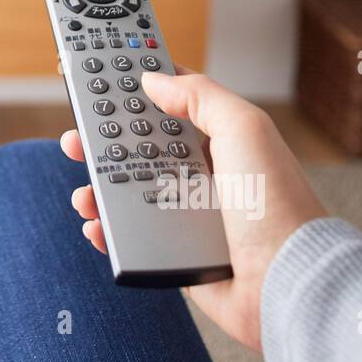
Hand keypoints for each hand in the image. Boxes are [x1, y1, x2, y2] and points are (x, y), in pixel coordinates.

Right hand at [61, 68, 326, 350]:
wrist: (285, 282)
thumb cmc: (275, 205)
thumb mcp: (245, 129)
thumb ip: (200, 96)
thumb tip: (155, 79)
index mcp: (219, 142)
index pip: (170, 107)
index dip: (138, 92)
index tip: (104, 80)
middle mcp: (201, 176)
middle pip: (139, 149)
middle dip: (104, 140)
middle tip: (77, 136)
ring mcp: (186, 215)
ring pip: (127, 193)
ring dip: (98, 188)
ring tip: (84, 190)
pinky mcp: (174, 253)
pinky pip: (130, 236)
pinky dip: (106, 230)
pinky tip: (96, 225)